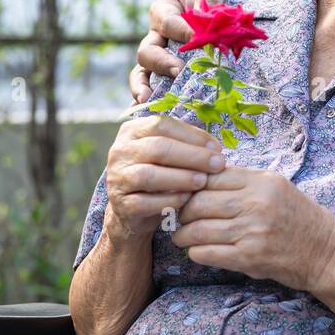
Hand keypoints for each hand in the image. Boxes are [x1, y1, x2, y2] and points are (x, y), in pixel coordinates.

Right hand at [103, 115, 227, 241]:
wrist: (134, 209)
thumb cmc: (159, 173)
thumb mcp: (168, 151)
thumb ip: (185, 141)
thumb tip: (215, 146)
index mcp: (132, 131)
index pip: (162, 124)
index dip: (192, 135)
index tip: (216, 147)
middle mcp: (120, 151)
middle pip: (158, 148)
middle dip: (193, 156)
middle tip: (218, 164)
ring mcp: (117, 178)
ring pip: (149, 175)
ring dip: (181, 177)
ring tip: (203, 181)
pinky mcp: (120, 204)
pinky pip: (145, 202)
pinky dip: (169, 199)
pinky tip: (187, 198)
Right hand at [130, 0, 249, 101]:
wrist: (235, 7)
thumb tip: (203, 11)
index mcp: (164, 10)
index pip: (167, 23)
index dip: (181, 31)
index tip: (198, 39)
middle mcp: (158, 35)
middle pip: (148, 51)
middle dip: (161, 62)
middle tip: (178, 71)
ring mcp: (163, 56)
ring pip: (144, 72)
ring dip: (144, 85)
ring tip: (149, 98)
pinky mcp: (174, 73)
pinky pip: (158, 86)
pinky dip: (153, 99)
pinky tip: (153, 110)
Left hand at [173, 167, 334, 292]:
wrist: (325, 252)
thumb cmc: (298, 217)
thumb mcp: (276, 187)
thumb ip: (243, 181)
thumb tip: (201, 176)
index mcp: (262, 181)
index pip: (210, 176)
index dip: (190, 185)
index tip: (183, 193)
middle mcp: (257, 203)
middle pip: (198, 202)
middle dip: (182, 211)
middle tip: (177, 217)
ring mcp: (253, 231)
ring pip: (198, 229)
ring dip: (183, 235)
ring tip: (182, 236)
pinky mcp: (250, 258)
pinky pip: (207, 253)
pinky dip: (196, 252)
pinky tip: (198, 251)